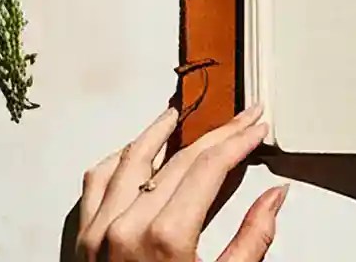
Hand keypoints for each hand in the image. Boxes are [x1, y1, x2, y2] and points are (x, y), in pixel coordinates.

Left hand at [76, 104, 285, 261]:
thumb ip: (252, 240)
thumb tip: (274, 198)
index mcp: (165, 237)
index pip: (209, 166)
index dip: (238, 140)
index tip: (257, 127)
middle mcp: (126, 225)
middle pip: (178, 158)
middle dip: (216, 134)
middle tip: (241, 119)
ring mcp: (99, 230)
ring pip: (130, 159)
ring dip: (159, 132)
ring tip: (180, 116)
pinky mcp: (82, 240)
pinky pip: (95, 183)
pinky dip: (117, 161)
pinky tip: (132, 152)